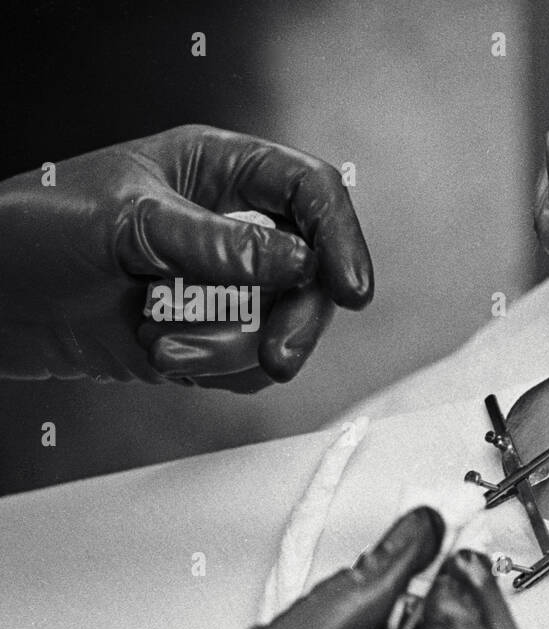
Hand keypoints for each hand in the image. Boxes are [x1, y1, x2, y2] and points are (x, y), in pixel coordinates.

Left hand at [0, 125, 372, 390]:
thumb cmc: (31, 231)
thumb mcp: (129, 224)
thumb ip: (219, 243)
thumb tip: (299, 260)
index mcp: (218, 172)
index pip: (308, 192)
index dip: (340, 238)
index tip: (351, 289)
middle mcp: (229, 228)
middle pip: (312, 273)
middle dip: (296, 319)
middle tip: (276, 353)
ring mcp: (219, 287)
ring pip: (282, 326)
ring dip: (234, 349)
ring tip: (173, 346)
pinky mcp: (205, 337)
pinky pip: (248, 365)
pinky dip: (216, 370)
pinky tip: (165, 354)